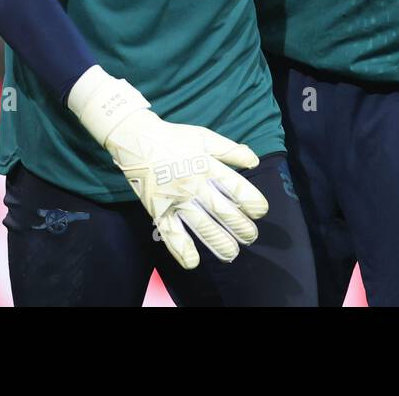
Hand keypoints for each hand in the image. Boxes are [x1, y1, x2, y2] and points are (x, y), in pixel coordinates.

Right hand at [68, 66, 269, 269]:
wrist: (138, 139)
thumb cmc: (174, 138)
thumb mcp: (205, 137)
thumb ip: (231, 150)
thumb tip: (255, 162)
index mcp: (207, 166)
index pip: (235, 187)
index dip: (251, 201)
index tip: (260, 212)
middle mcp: (194, 184)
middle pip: (222, 210)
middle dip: (240, 226)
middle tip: (251, 237)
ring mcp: (176, 198)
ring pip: (201, 224)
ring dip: (218, 241)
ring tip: (232, 253)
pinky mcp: (158, 208)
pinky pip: (170, 231)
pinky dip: (181, 248)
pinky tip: (192, 262)